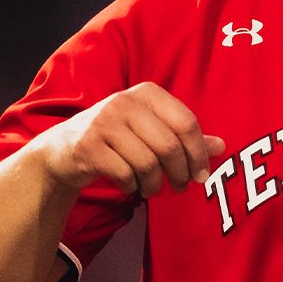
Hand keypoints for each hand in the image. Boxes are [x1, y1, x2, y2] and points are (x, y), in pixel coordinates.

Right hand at [30, 82, 224, 198]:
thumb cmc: (115, 139)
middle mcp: (125, 102)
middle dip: (180, 173)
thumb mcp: (150, 131)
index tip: (202, 174)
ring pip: (147, 163)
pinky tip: (130, 185)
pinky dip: (132, 186)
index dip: (199, 153)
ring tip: (151, 188)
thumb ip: (184, 137)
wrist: (62, 150)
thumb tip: (221, 146)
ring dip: (155, 183)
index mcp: (147, 93)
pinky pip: (125, 174)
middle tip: (181, 187)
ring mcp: (103, 122)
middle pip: (169, 145)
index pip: (186, 122)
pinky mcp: (88, 146)